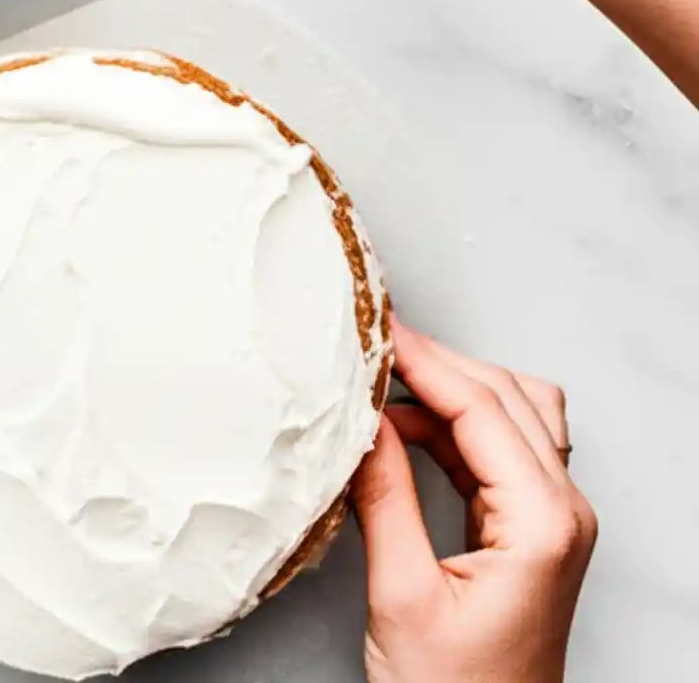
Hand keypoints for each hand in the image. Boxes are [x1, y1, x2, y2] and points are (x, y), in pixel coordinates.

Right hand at [351, 319, 596, 682]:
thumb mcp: (401, 595)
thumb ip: (383, 500)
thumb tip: (361, 427)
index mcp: (542, 524)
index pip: (483, 410)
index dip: (426, 362)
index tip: (380, 329)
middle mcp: (563, 512)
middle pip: (510, 398)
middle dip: (441, 363)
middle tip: (378, 343)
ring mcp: (553, 521)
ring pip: (513, 418)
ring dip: (451, 392)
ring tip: (386, 382)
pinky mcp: (531, 532)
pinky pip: (499, 454)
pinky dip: (453, 429)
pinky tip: (403, 430)